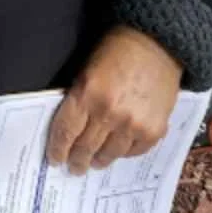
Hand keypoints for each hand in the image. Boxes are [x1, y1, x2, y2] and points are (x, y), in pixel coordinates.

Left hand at [47, 25, 182, 174]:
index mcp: (87, 94)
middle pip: (86, 146)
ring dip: (99, 160)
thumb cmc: (117, 50)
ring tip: (94, 163)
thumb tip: (70, 126)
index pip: (66, 130)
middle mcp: (109, 113)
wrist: (157, 44)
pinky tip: (117, 153)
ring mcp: (133, 125)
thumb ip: (79, 98)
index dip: (58, 148)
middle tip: (73, 168)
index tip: (54, 159)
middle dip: (76, 160)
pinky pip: (134, 152)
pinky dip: (123, 154)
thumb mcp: (86, 70)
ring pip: (109, 154)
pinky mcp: (154, 131)